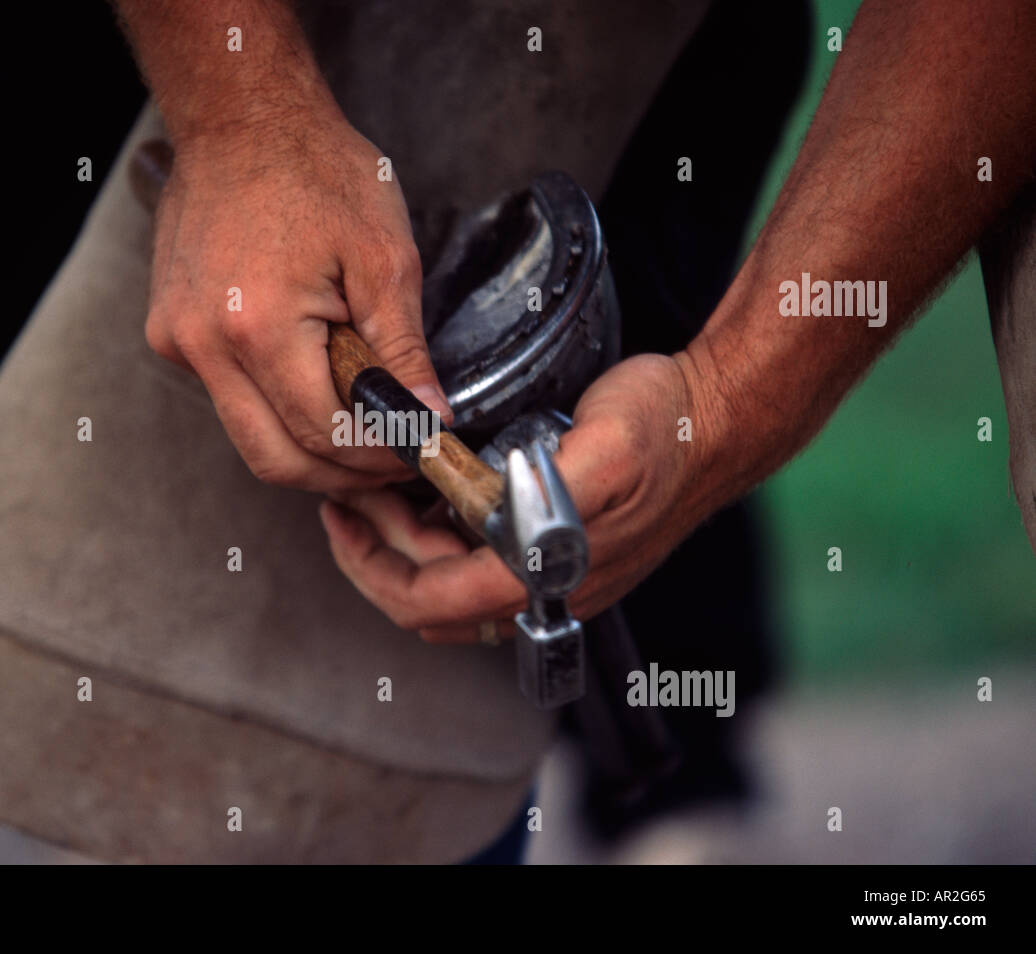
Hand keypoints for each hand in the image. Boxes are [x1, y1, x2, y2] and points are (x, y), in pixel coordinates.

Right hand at [143, 111, 451, 492]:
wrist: (241, 118)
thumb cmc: (313, 168)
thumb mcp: (384, 257)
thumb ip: (404, 351)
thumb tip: (429, 419)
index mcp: (259, 328)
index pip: (324, 435)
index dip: (376, 458)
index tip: (413, 454)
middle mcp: (205, 346)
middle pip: (274, 459)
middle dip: (339, 477)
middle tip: (389, 466)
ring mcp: (179, 341)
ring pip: (247, 437)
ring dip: (306, 449)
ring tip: (361, 434)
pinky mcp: (170, 332)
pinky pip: (227, 398)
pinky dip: (274, 410)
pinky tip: (314, 388)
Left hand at [318, 352, 728, 641]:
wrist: (714, 425)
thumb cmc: (663, 430)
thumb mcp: (603, 448)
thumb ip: (544, 496)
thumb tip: (491, 531)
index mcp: (547, 577)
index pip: (428, 602)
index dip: (370, 564)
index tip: (341, 515)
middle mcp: (546, 595)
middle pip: (427, 602)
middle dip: (376, 552)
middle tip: (349, 494)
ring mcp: (550, 583)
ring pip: (447, 589)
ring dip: (402, 546)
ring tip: (375, 492)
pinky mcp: (554, 562)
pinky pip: (475, 570)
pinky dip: (436, 539)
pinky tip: (426, 494)